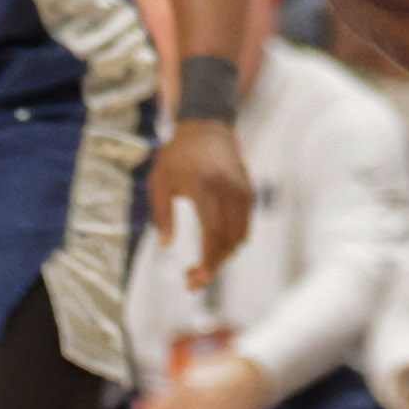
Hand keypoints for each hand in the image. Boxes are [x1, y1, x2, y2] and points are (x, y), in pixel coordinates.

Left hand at [148, 120, 255, 288]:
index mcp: (205, 187)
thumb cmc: (177, 155)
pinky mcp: (249, 193)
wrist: (208, 126)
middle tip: (192, 282)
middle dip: (214, 266)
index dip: (207, 260)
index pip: (212, 233)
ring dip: (223, 257)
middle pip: (229, 240)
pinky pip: (244, 226)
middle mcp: (229, 191)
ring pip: (240, 236)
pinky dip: (231, 243)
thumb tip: (165, 246)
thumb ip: (162, 215)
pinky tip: (214, 250)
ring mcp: (243, 192)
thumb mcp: (159, 182)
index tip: (196, 280)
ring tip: (201, 268)